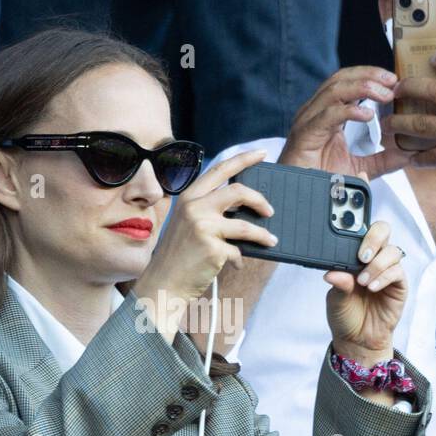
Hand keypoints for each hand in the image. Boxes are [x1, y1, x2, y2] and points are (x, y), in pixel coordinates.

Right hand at [131, 148, 276, 340]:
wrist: (164, 282)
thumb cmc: (179, 253)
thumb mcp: (188, 222)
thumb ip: (209, 208)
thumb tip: (245, 205)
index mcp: (189, 196)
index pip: (220, 169)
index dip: (244, 159)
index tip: (262, 153)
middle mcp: (194, 207)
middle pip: (239, 191)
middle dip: (260, 200)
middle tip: (270, 211)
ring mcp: (203, 228)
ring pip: (246, 225)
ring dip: (262, 234)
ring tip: (271, 240)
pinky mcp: (212, 249)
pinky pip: (238, 251)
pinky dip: (239, 259)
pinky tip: (234, 264)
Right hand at [279, 66, 412, 178]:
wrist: (300, 200)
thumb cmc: (321, 181)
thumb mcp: (360, 168)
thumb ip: (383, 160)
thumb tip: (408, 154)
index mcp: (326, 114)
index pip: (347, 82)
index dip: (370, 76)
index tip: (394, 82)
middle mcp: (315, 112)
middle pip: (340, 78)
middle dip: (369, 75)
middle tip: (392, 82)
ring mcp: (308, 121)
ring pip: (334, 90)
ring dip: (362, 87)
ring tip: (385, 95)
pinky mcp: (304, 135)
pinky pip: (327, 115)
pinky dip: (348, 111)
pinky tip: (367, 115)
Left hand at [323, 222, 406, 362]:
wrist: (357, 339)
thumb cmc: (345, 315)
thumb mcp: (335, 299)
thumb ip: (338, 284)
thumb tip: (332, 272)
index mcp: (355, 256)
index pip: (361, 232)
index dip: (357, 227)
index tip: (347, 236)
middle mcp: (374, 259)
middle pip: (383, 231)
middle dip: (373, 238)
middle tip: (361, 256)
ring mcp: (387, 271)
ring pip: (392, 251)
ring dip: (377, 264)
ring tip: (363, 282)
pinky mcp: (399, 285)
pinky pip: (397, 273)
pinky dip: (384, 277)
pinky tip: (373, 287)